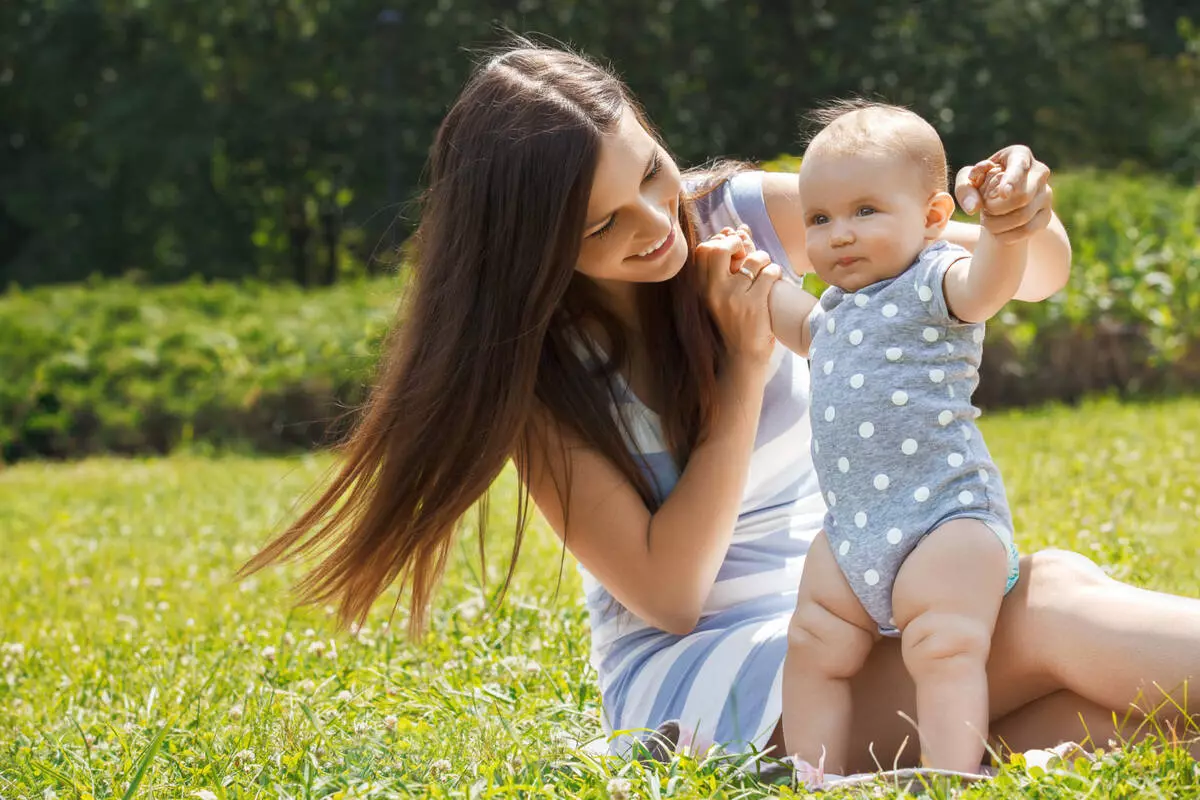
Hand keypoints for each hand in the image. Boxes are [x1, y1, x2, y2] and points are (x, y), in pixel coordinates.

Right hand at [694, 227, 780, 365]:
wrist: (742, 354)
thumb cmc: (732, 320)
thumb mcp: (719, 294)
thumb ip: (724, 264)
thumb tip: (739, 229)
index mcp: (701, 288)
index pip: (703, 250)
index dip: (720, 242)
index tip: (733, 249)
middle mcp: (713, 291)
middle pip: (720, 249)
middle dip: (737, 244)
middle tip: (746, 253)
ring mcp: (733, 298)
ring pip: (752, 259)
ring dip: (763, 258)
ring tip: (765, 267)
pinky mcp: (754, 305)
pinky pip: (769, 273)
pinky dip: (775, 272)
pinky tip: (775, 279)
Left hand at [955, 145, 1053, 244]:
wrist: (999, 201)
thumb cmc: (982, 184)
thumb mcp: (967, 181)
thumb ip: (964, 188)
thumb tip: (973, 207)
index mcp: (1019, 155)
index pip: (1019, 166)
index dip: (1012, 180)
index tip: (1003, 193)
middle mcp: (1039, 171)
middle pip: (1022, 196)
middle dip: (995, 208)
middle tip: (984, 209)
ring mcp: (1046, 193)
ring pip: (1023, 215)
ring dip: (997, 223)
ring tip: (987, 220)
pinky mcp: (1046, 214)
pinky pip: (1027, 230)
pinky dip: (1006, 235)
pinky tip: (996, 233)